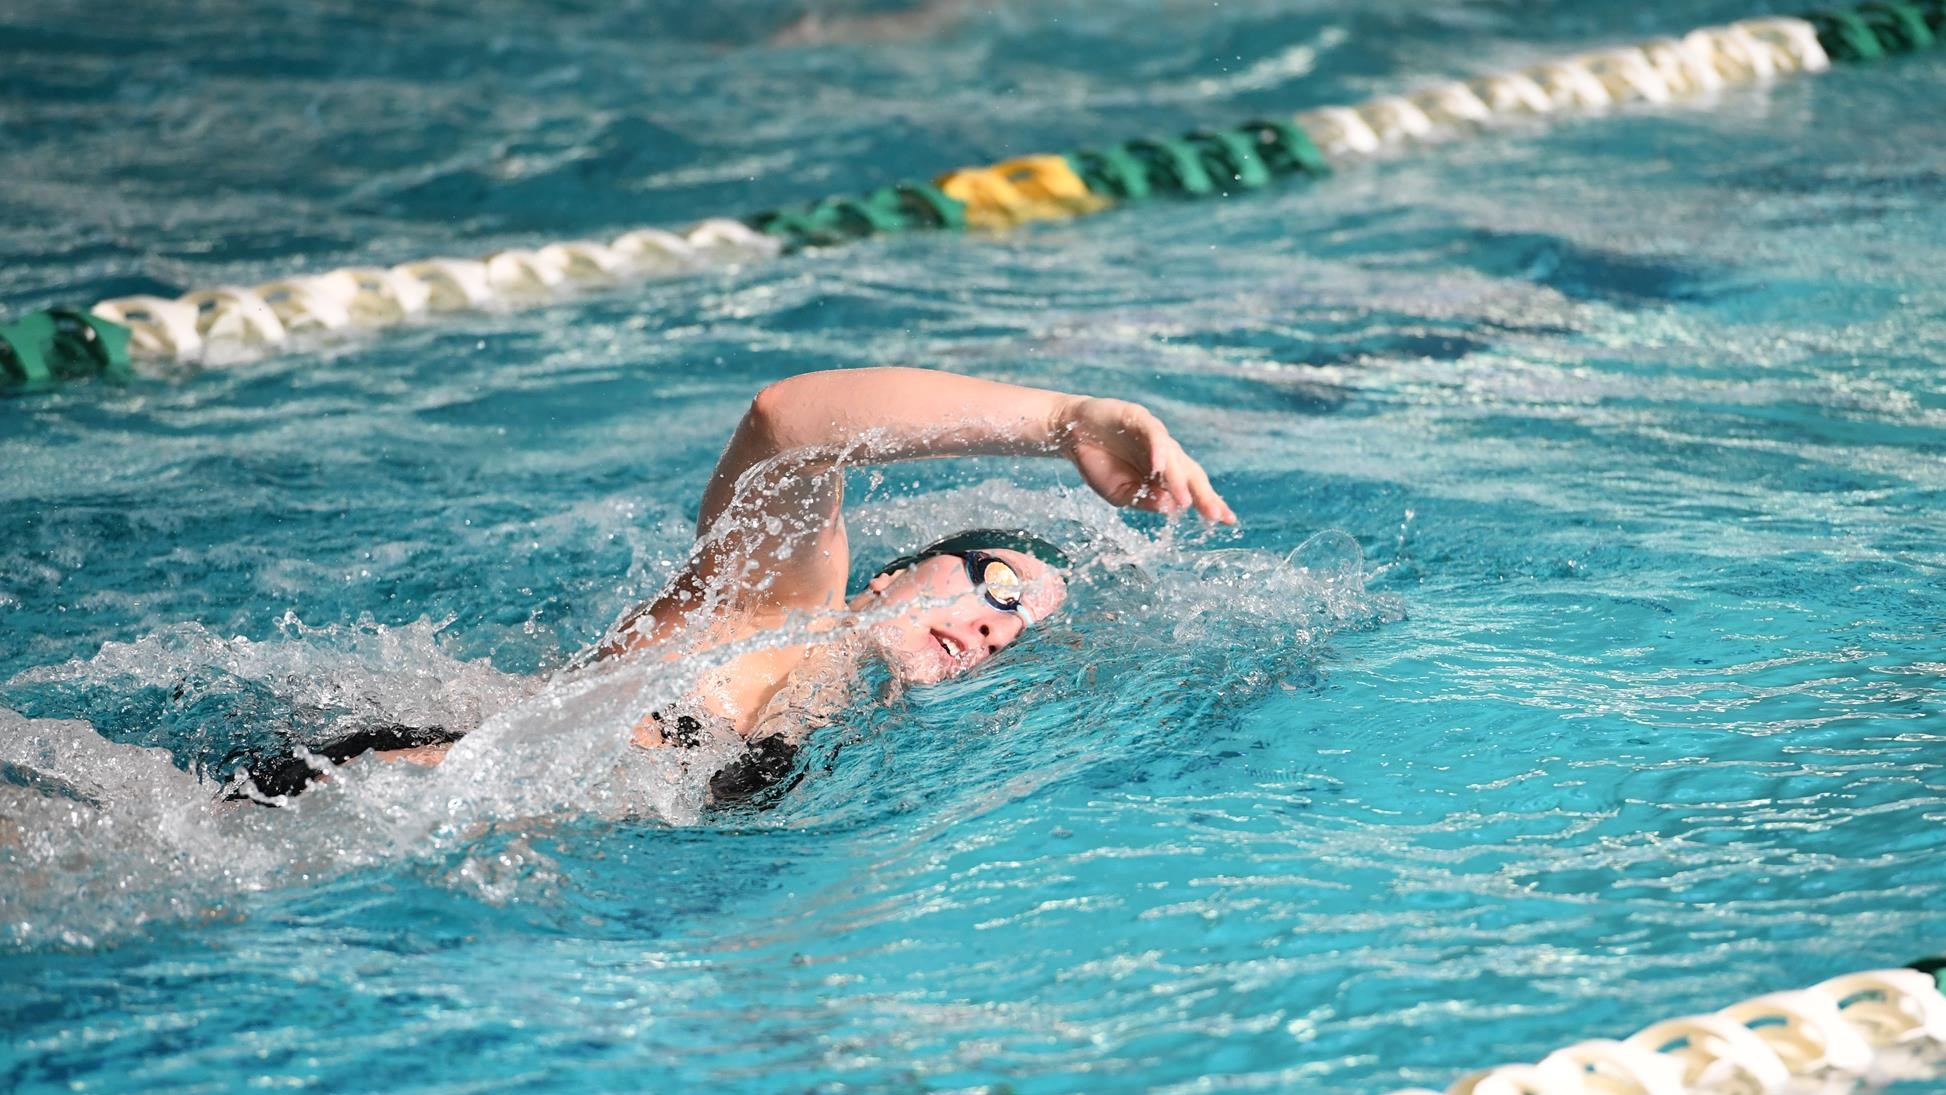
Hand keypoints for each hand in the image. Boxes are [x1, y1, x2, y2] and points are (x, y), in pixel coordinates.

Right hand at [1056, 397, 1236, 522]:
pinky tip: (1159, 466)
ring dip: (1179, 480)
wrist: (1072, 433)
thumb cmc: (1099, 463)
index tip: (1227, 521)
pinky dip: (1158, 450)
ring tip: (1185, 501)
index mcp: (1165, 473)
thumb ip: (1144, 500)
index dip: (1209, 503)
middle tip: (1217, 516)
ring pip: (1174, 458)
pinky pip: (1153, 434)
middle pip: (1191, 474)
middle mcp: (1166, 453)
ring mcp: (1155, 435)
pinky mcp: (1139, 418)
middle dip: (1204, 495)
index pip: (1193, 488)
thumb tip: (1169, 508)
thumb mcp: (1120, 494)